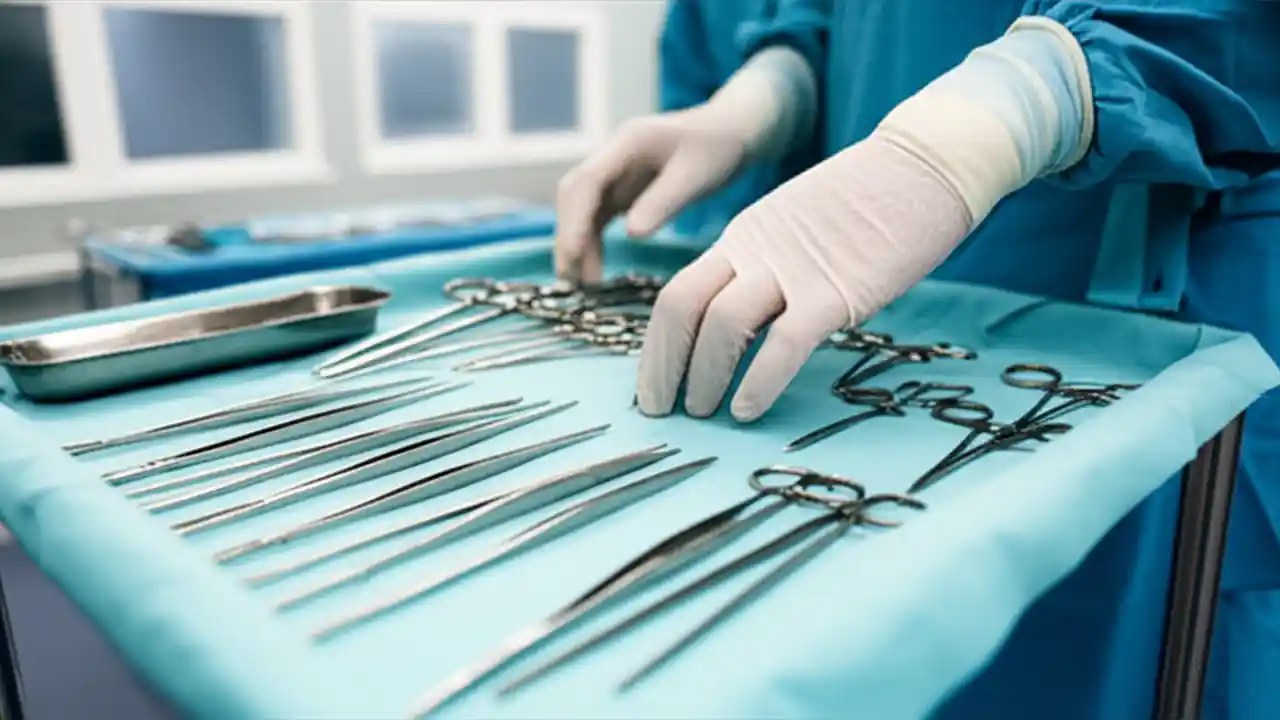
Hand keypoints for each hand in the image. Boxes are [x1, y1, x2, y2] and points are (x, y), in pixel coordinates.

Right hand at [554, 107, 751, 282]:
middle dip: (569, 235)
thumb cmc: (718, 148)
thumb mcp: (696, 176)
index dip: (575, 218)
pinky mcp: (622, 189)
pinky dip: (591, 242)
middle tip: (574, 278)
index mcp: (628, 142)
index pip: (587, 181)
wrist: (732, 132)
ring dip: (577, 243)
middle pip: (574, 195)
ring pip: (581, 208)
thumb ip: (664, 202)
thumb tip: (631, 234)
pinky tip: (594, 268)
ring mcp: (615, 172)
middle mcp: (613, 156)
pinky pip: (596, 217)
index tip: (573, 253)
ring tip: (583, 284)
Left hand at [635, 135, 973, 421]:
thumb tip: (746, 333)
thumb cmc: (870, 204)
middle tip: (658, 408)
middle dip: (662, 365)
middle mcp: (755, 252)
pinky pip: (784, 344)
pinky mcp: (837, 291)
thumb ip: (768, 272)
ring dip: (704, 377)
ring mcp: (794, 270)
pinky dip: (759, 382)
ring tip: (702, 412)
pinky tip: (746, 409)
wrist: (925, 163)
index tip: (654, 384)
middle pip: (682, 307)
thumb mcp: (797, 230)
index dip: (657, 345)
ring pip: (723, 326)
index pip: (679, 294)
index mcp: (743, 239)